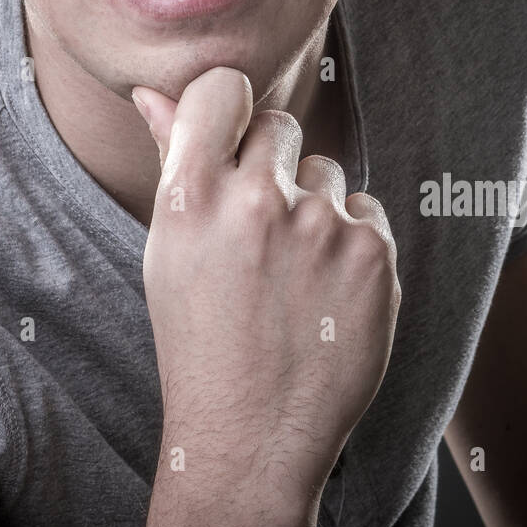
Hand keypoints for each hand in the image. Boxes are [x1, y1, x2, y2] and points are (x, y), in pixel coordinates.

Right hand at [132, 66, 400, 509]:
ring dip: (312, 208)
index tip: (229, 139)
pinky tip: (325, 291)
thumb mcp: (168, 248)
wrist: (252, 437)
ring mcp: (320, 225)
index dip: (228, 108)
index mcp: (191, 195)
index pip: (222, 89)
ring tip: (290, 274)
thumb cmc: (199, 337)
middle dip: (270, 166)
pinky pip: (365, 211)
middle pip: (279, 125)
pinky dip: (350, 244)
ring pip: (324, 172)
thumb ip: (171, 158)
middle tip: (256, 232)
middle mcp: (255, 200)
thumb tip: (153, 91)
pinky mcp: (373, 253)